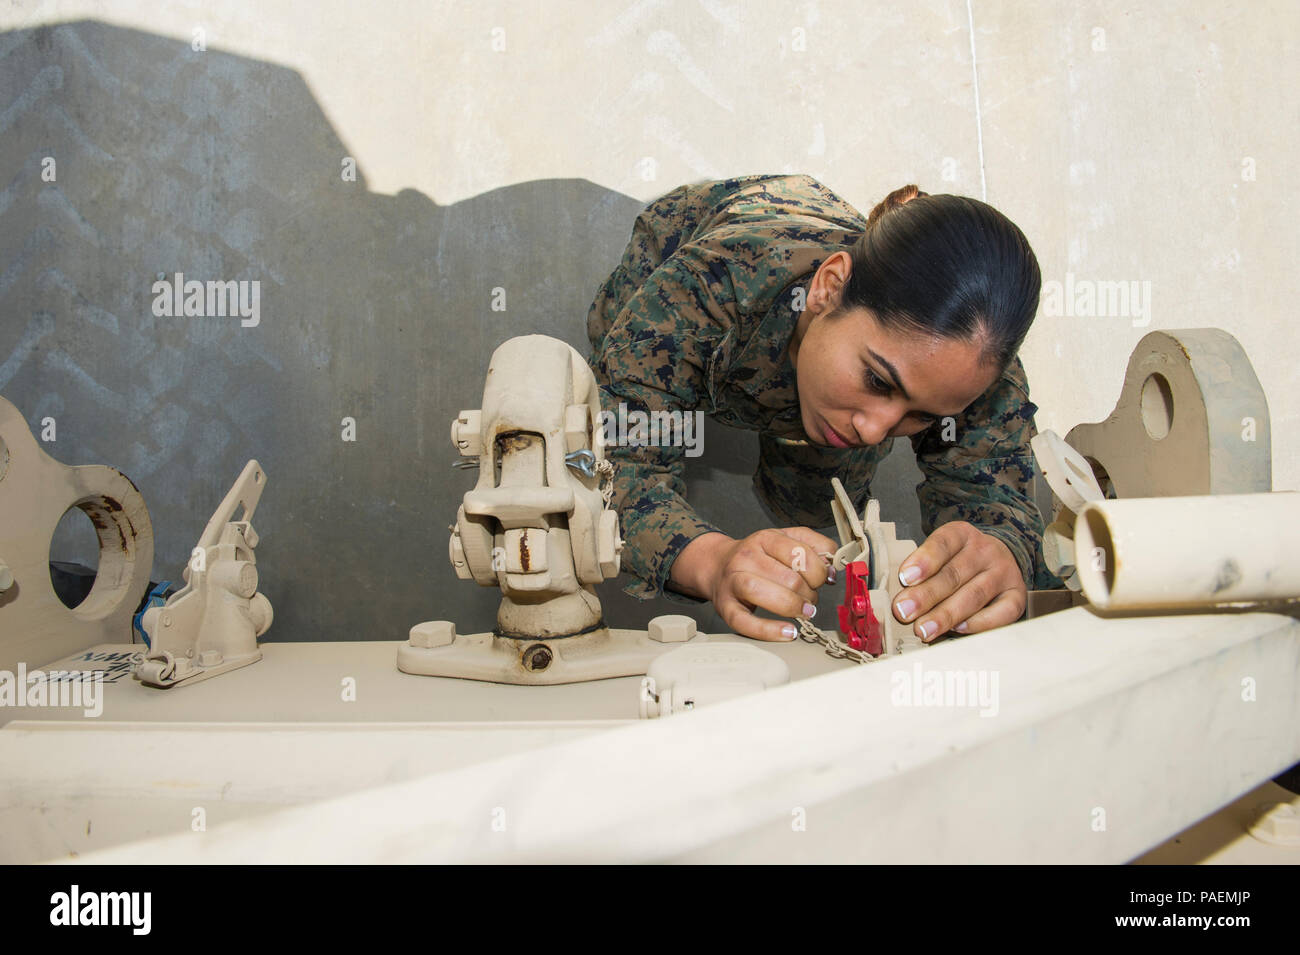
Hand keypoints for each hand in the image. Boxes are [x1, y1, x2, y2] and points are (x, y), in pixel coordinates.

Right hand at [674, 528, 837, 641]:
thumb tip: (832, 570)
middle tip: (810, 599)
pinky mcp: (726, 607)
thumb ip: (815, 547)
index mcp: (765, 538)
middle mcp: (746, 557)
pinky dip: (770, 631)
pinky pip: (746, 623)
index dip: (819, 572)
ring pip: (766, 595)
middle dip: (809, 594)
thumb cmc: (758, 556)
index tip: (821, 580)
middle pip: (789, 579)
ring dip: (794, 608)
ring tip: (803, 612)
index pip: (801, 554)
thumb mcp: (786, 539)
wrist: (717, 564)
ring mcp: (733, 582)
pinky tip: (788, 632)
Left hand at [891, 522, 1025, 641]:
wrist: (999, 560)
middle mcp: (986, 550)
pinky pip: (1001, 612)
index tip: (905, 578)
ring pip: (974, 594)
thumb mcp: (940, 554)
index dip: (924, 560)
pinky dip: (979, 623)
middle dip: (926, 595)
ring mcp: (1004, 572)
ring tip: (924, 629)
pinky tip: (959, 629)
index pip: (942, 543)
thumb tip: (898, 599)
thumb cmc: (958, 562)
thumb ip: (921, 572)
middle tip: (904, 612)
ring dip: (946, 614)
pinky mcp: (1017, 595)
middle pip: (954, 573)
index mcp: (962, 534)